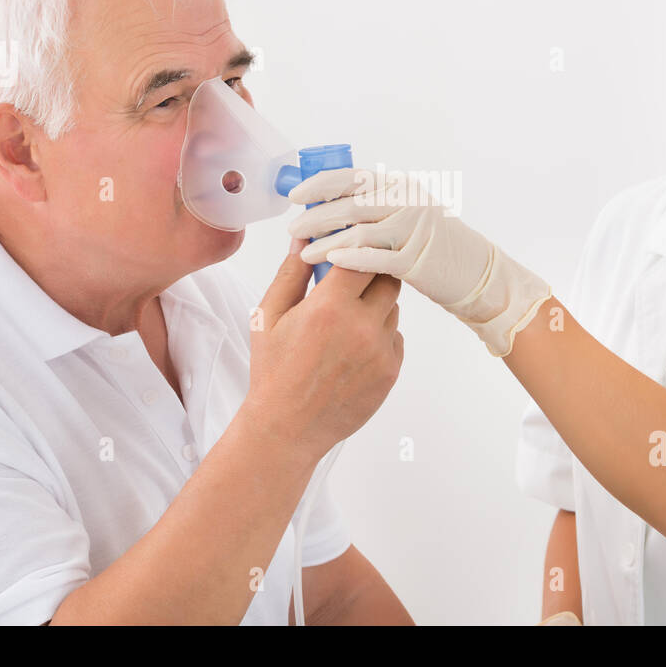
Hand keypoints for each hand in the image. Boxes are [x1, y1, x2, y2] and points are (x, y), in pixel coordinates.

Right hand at [244, 237, 403, 464]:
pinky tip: (353, 347)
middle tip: (352, 281)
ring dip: (376, 305)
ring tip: (346, 321)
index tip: (351, 247)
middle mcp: (362, 326)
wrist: (287, 428)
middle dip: (371, 273)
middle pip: (387, 277)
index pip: (362, 255)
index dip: (357, 248)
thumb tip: (304, 238)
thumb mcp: (268, 316)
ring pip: (393, 308)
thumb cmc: (273, 371)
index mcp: (329, 307)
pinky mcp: (390, 371)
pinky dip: (381, 335)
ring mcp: (380, 350)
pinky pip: (396, 337)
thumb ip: (291, 273)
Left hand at [285, 168, 551, 357]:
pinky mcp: (416, 259)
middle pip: (350, 204)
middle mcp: (406, 202)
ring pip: (359, 231)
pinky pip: (376, 257)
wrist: (476, 273)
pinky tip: (331, 262)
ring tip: (304, 253)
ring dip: (326, 242)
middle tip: (293, 230)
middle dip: (316, 217)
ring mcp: (413, 230)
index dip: (320, 185)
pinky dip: (351, 258)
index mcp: (400, 187)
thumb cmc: (434, 247)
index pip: (352, 179)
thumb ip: (376, 209)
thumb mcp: (408, 215)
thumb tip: (329, 210)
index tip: (295, 197)